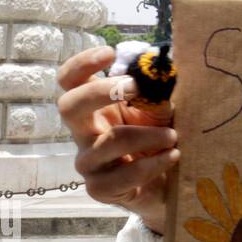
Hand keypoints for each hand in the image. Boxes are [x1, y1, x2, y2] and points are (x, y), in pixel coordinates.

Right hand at [57, 45, 177, 234]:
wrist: (166, 186)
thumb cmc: (158, 141)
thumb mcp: (159, 112)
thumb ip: (156, 92)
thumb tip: (163, 67)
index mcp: (94, 108)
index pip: (70, 81)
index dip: (81, 64)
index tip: (109, 52)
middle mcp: (84, 133)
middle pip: (69, 106)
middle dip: (102, 92)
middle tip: (136, 87)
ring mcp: (88, 162)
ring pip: (109, 141)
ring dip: (148, 134)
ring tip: (173, 136)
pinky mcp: (100, 188)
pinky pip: (124, 174)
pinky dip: (153, 163)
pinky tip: (173, 156)